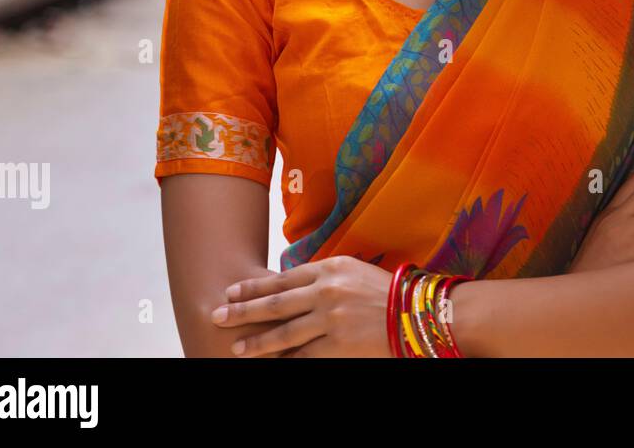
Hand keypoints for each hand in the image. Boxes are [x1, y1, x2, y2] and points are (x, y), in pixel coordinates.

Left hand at [211, 255, 393, 356]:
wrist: (416, 313)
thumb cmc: (386, 291)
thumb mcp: (353, 271)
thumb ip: (323, 277)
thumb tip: (291, 286)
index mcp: (330, 268)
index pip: (282, 279)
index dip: (254, 287)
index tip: (232, 291)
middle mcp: (326, 292)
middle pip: (274, 304)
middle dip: (242, 311)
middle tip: (217, 315)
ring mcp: (330, 319)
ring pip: (283, 333)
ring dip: (256, 342)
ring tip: (236, 348)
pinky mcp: (337, 345)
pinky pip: (303, 356)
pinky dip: (285, 361)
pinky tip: (270, 363)